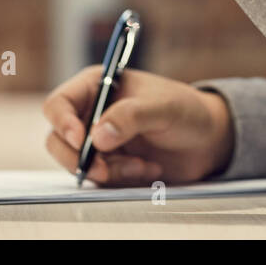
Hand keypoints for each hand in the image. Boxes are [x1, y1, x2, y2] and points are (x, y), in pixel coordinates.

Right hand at [42, 65, 234, 185]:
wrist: (208, 141)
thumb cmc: (187, 111)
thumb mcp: (164, 107)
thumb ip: (131, 116)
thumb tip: (97, 136)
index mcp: (99, 86)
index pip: (59, 103)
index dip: (62, 122)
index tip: (80, 140)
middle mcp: (93, 112)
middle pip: (57, 139)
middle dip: (78, 157)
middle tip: (102, 169)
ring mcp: (99, 140)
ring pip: (77, 163)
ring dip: (107, 170)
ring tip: (141, 165)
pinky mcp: (110, 163)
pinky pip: (99, 178)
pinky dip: (121, 178)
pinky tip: (148, 168)